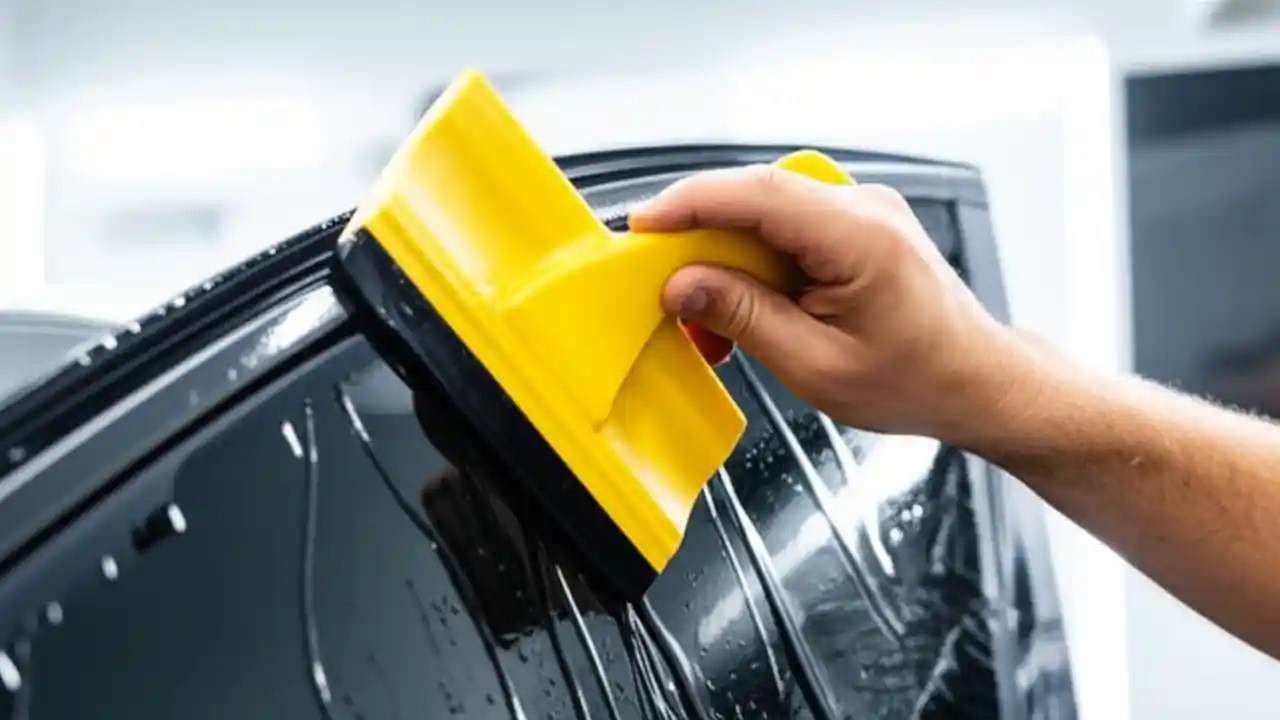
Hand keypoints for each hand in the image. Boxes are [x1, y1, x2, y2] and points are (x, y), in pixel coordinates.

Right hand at [629, 164, 1036, 445]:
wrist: (976, 380)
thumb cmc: (917, 379)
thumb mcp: (817, 365)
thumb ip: (745, 318)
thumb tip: (683, 285)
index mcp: (862, 237)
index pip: (759, 193)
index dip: (692, 202)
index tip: (644, 225)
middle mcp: (865, 208)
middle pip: (756, 198)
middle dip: (700, 239)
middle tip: (664, 287)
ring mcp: (863, 211)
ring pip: (765, 214)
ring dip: (726, 258)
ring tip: (710, 319)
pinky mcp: (855, 225)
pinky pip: (786, 228)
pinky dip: (753, 263)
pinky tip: (743, 308)